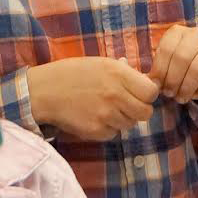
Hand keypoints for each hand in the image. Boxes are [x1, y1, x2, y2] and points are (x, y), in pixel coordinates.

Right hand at [28, 57, 159, 139]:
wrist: (45, 91)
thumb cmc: (74, 73)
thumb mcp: (104, 63)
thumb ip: (126, 74)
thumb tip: (144, 82)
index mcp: (120, 75)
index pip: (152, 92)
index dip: (148, 93)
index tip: (141, 92)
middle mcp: (116, 96)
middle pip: (145, 113)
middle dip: (140, 109)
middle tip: (129, 104)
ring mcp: (106, 116)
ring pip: (130, 124)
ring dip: (124, 119)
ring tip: (109, 109)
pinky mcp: (94, 132)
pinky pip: (113, 133)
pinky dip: (109, 128)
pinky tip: (97, 118)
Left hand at [149, 25, 197, 103]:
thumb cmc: (182, 68)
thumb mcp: (167, 65)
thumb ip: (158, 72)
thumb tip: (148, 83)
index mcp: (179, 32)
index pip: (166, 49)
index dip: (161, 72)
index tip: (159, 87)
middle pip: (182, 57)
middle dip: (173, 81)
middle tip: (170, 94)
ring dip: (187, 87)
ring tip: (182, 97)